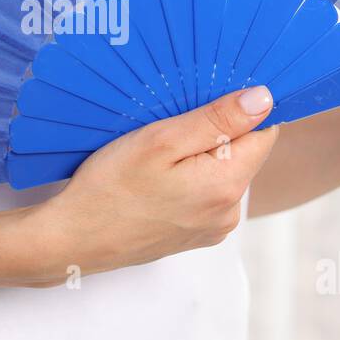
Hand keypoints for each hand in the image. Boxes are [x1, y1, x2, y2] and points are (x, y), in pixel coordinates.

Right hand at [30, 86, 279, 280]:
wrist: (74, 240)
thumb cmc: (110, 189)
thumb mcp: (161, 141)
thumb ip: (217, 120)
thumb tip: (265, 99)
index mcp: (227, 185)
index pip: (264, 131)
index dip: (240, 109)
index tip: (205, 101)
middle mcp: (229, 212)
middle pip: (244, 153)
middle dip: (215, 132)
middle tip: (170, 126)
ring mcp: (213, 227)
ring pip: (223, 173)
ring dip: (200, 156)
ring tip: (158, 154)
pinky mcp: (195, 235)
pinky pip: (206, 194)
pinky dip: (189, 178)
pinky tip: (156, 177)